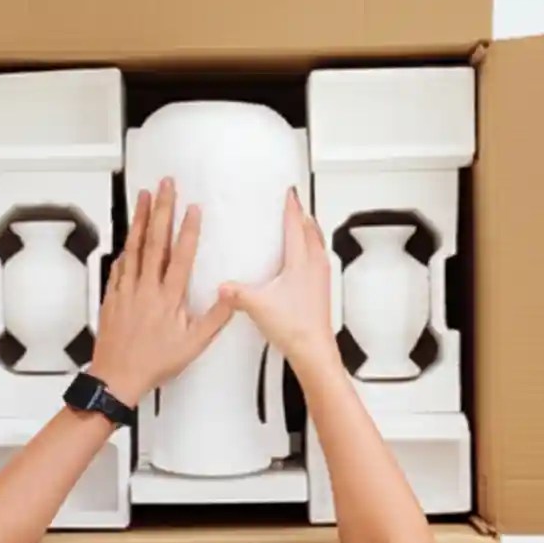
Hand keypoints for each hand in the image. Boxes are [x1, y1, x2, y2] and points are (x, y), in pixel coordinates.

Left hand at [90, 178, 233, 405]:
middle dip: (162, 210)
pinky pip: (118, 265)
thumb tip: (231, 296)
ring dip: (141, 219)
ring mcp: (126, 289)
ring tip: (144, 198)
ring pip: (134, 246)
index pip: (180, 255)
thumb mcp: (194, 344)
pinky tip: (127, 238)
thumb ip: (215, 317)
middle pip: (155, 240)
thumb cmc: (153, 362)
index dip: (188, 229)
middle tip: (166, 186)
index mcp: (168, 297)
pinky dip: (125, 248)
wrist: (117, 376)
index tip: (192, 209)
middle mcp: (146, 288)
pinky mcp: (112, 296)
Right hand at [220, 188, 340, 377]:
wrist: (314, 350)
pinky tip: (298, 262)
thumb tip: (222, 286)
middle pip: (311, 230)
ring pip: (317, 244)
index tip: (290, 192)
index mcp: (301, 261)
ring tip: (298, 228)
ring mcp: (321, 277)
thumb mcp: (257, 305)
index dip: (291, 206)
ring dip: (309, 232)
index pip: (296, 224)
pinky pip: (317, 260)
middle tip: (294, 206)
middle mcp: (315, 265)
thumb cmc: (295, 327)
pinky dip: (310, 250)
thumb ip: (236, 293)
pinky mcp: (321, 290)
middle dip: (302, 215)